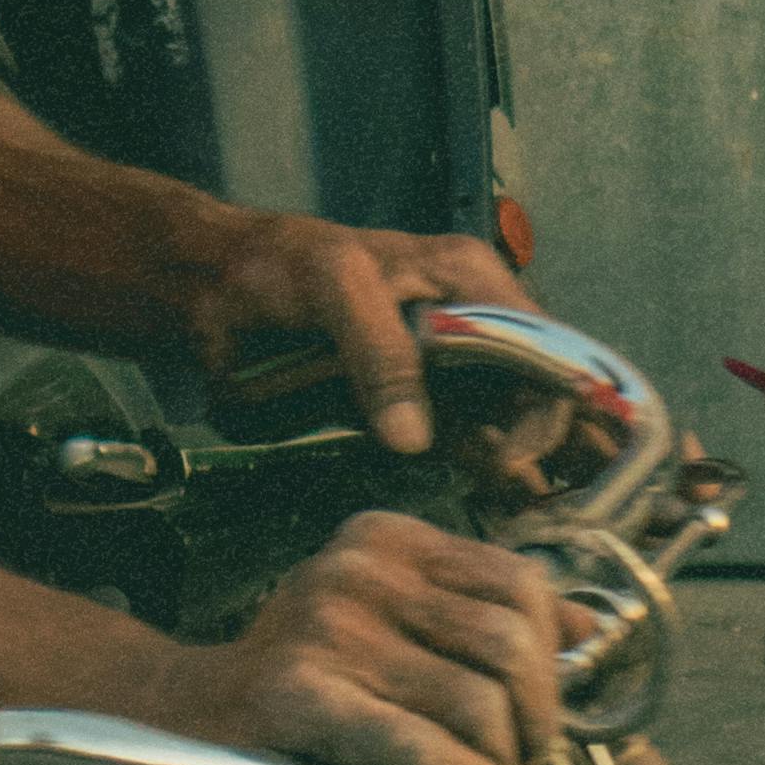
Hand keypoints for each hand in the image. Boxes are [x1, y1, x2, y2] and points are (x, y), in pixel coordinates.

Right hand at [162, 513, 563, 764]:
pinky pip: (417, 744)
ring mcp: (330, 628)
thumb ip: (479, 611)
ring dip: (507, 755)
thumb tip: (585, 627)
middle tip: (534, 752)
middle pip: (507, 639)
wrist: (186, 708)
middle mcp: (360, 570)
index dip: (553, 649)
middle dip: (540, 712)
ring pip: (474, 697)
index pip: (516, 580)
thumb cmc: (306, 667)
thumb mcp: (393, 615)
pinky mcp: (305, 695)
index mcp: (388, 538)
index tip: (552, 696)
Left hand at [176, 213, 534, 457]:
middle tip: (499, 479)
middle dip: (530, 437)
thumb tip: (414, 437)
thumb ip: (379, 353)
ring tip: (502, 497)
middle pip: (531, 385)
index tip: (511, 453)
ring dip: (505, 457)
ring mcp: (440, 363)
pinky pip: (456, 434)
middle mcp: (469, 320)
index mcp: (468, 279)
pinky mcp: (409, 397)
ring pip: (499, 416)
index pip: (542, 342)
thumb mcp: (336, 290)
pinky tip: (478, 489)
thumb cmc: (281, 267)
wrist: (220, 286)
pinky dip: (470, 463)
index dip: (544, 398)